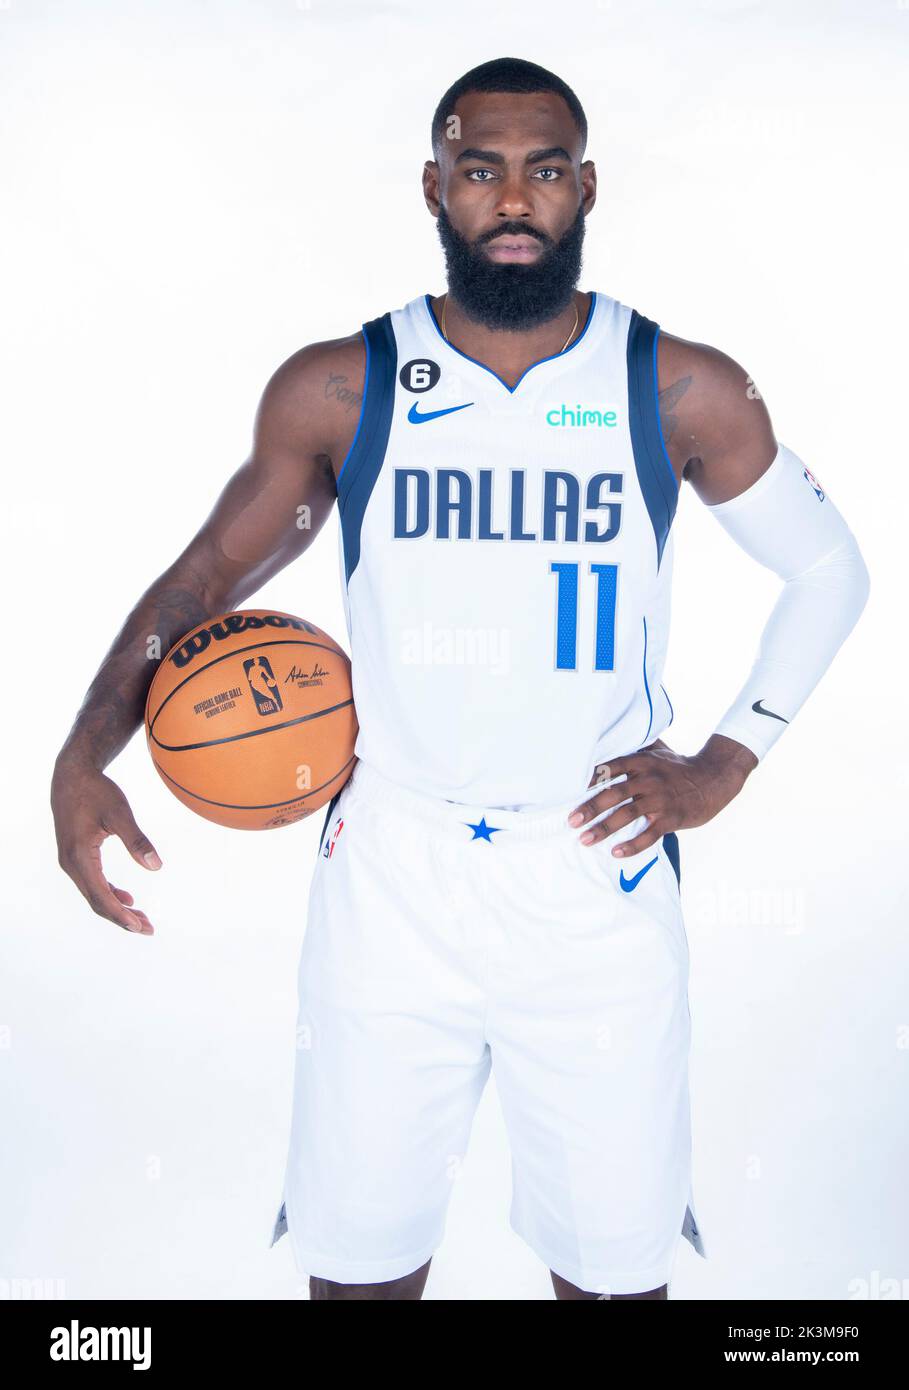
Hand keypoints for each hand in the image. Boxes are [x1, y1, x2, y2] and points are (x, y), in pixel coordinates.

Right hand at [51, 754, 161, 934]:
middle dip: (122, 917)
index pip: (101, 896)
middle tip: (148, 929)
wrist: (71, 775)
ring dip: (117, 907)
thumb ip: (137, 841)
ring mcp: (70, 861)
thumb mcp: (120, 814)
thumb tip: (156, 867)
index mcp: (80, 857)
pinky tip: (127, 897)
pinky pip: (92, 882)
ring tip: (141, 918)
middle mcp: (71, 864)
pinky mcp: (74, 855)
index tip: (140, 927)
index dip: (121, 915)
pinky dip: (109, 892)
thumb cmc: (96, 791)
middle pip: (97, 901)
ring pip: (94, 894)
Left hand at [568, 734, 757, 857]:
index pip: (611, 768)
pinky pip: (650, 834)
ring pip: (628, 814)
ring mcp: (660, 799)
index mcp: (642, 761)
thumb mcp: (658, 750)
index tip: (569, 789)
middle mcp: (649, 779)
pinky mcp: (671, 818)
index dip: (590, 778)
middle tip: (571, 820)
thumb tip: (606, 737)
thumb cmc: (678, 766)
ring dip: (605, 828)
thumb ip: (634, 747)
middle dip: (591, 807)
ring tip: (585, 840)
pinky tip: (616, 853)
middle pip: (615, 793)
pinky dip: (633, 845)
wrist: (713, 780)